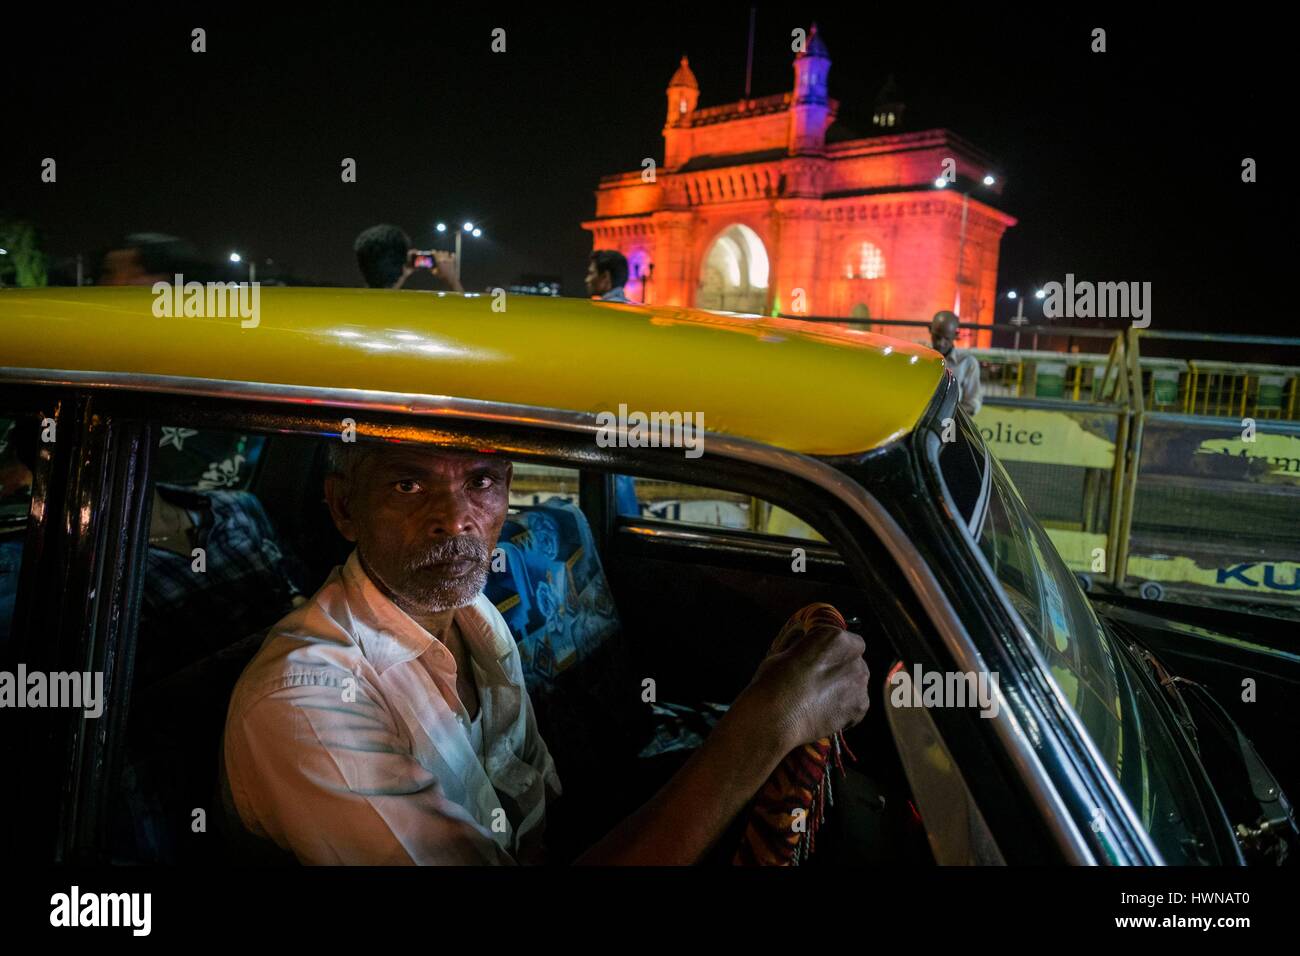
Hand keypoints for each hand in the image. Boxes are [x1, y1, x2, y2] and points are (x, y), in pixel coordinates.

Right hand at [433, 250, 462, 292]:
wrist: (451, 279)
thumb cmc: (442, 277)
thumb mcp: (435, 273)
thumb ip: (431, 268)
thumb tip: (429, 265)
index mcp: (439, 261)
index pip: (435, 253)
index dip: (433, 252)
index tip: (432, 251)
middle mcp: (444, 259)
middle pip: (440, 252)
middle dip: (438, 252)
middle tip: (437, 254)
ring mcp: (449, 259)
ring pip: (446, 252)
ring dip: (444, 253)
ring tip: (443, 255)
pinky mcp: (453, 261)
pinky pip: (452, 255)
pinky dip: (451, 255)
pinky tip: (450, 256)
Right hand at [738, 624, 869, 752]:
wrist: (779, 717)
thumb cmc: (775, 683)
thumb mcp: (783, 653)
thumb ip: (804, 650)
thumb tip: (804, 651)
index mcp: (834, 637)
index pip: (847, 640)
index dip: (835, 651)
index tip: (823, 661)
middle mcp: (854, 657)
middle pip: (854, 661)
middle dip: (840, 671)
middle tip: (820, 683)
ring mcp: (859, 683)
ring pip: (856, 683)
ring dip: (843, 689)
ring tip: (820, 702)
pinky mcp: (861, 706)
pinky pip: (856, 705)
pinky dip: (844, 710)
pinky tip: (825, 713)